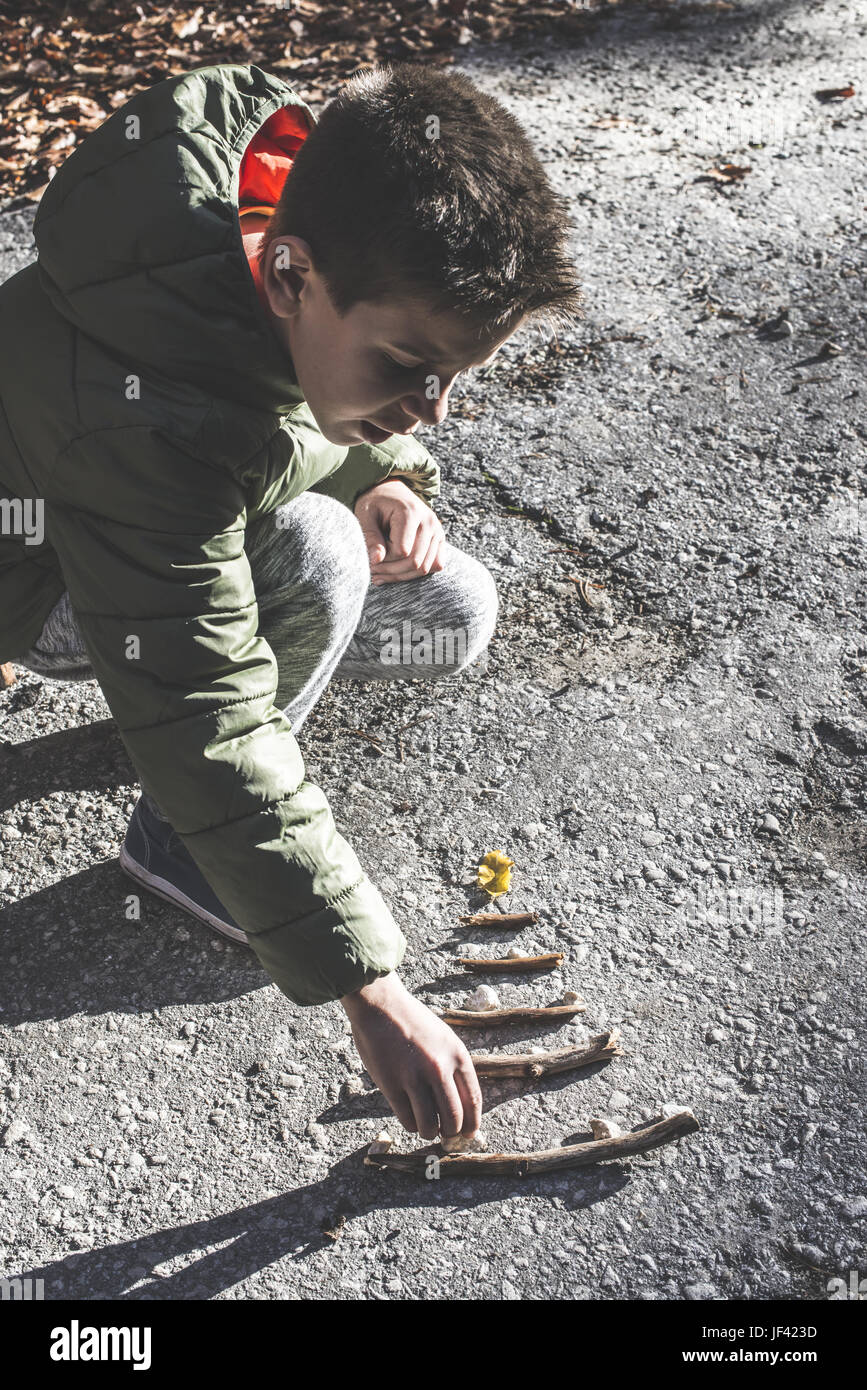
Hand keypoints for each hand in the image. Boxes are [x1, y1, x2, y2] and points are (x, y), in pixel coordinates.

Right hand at [340, 972, 482, 1139]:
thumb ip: (453, 1066)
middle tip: (446, 1134)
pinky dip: (411, 1124)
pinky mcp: (391, 1085)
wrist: (381, 1005)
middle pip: (453, 1118)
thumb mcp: (443, 1038)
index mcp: (457, 1055)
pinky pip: (407, 1119)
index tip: (469, 1133)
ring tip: (426, 1127)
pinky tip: (410, 1119)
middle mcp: (439, 1068)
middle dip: (451, 1132)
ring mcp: (414, 1077)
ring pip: (430, 1125)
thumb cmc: (412, 1022)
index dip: (472, 1122)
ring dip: (429, 1132)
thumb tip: (461, 1104)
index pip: (473, 1100)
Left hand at [354, 478, 445, 584]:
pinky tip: (397, 571)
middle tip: (371, 571)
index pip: (402, 551)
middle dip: (391, 571)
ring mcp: (437, 531)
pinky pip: (435, 565)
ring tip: (380, 574)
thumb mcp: (365, 515)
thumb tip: (375, 561)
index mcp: (410, 512)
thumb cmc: (375, 503)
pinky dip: (416, 573)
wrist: (391, 492)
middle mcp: (429, 522)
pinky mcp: (439, 539)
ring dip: (401, 576)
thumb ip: (369, 537)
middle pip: (415, 562)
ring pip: (425, 568)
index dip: (384, 560)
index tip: (369, 557)